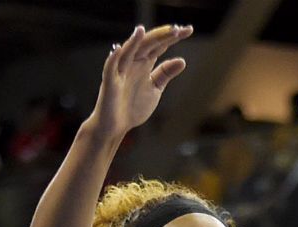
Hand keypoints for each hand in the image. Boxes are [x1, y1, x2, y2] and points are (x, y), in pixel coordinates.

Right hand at [89, 23, 192, 137]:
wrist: (115, 127)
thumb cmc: (132, 107)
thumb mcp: (154, 89)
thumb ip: (165, 74)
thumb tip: (182, 60)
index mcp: (143, 64)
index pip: (159, 45)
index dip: (171, 37)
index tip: (188, 30)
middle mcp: (132, 63)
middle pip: (146, 44)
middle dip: (161, 36)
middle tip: (177, 29)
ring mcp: (120, 72)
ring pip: (127, 52)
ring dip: (135, 41)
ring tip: (143, 30)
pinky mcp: (109, 84)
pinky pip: (110, 68)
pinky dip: (113, 58)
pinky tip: (118, 48)